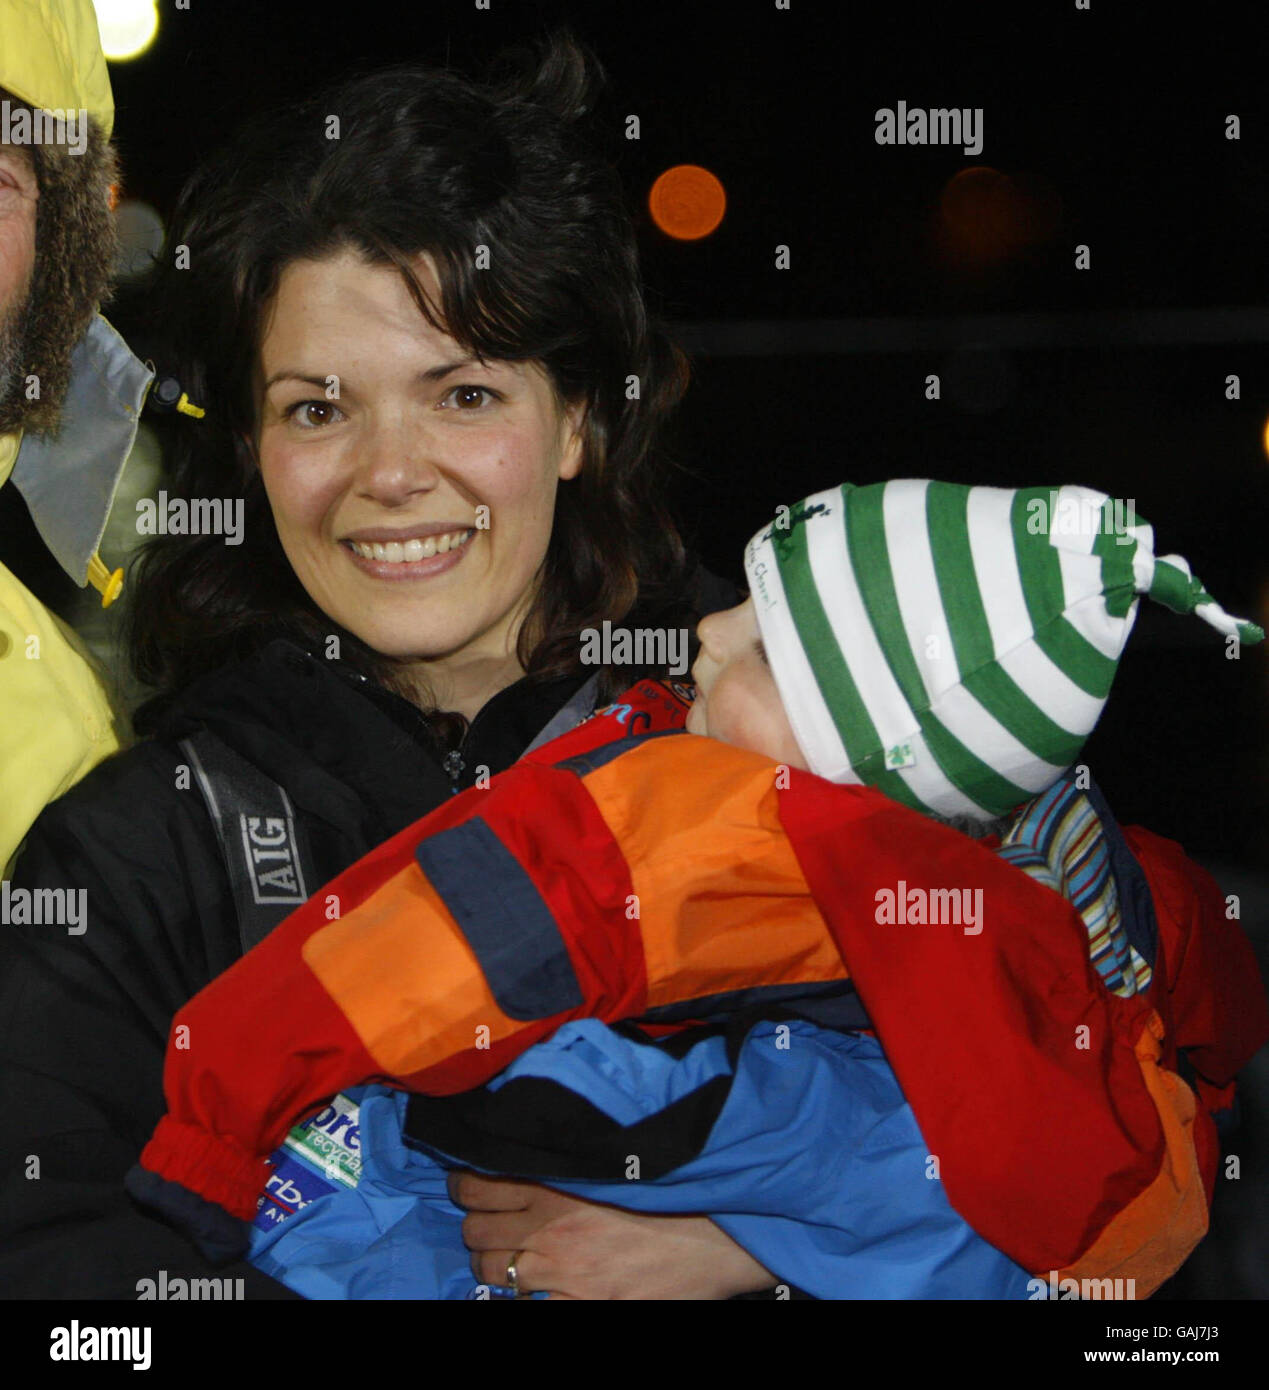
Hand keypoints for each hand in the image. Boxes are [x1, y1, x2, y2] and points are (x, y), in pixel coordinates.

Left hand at [448, 1171, 778, 1299]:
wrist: (720, 1236)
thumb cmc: (674, 1192)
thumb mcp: (612, 1161)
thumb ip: (569, 1160)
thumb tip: (534, 1155)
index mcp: (557, 1177)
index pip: (478, 1181)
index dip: (466, 1185)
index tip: (470, 1185)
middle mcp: (549, 1221)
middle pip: (475, 1228)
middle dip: (477, 1226)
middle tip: (490, 1225)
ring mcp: (559, 1267)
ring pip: (488, 1269)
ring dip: (493, 1263)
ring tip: (510, 1259)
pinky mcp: (576, 1303)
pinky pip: (519, 1304)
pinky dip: (519, 1297)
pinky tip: (535, 1288)